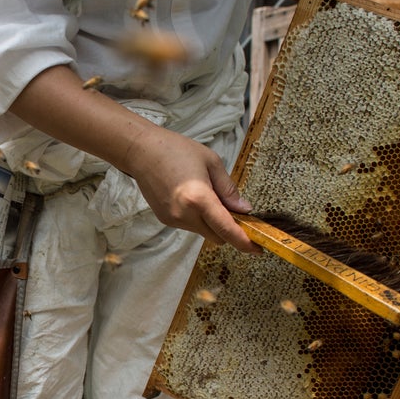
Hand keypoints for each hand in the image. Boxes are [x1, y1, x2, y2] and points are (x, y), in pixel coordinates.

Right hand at [122, 124, 259, 251]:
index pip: (226, 229)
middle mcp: (184, 214)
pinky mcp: (165, 219)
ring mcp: (172, 219)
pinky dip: (197, 219)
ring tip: (206, 196)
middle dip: (229, 230)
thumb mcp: (211, 162)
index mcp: (199, 199)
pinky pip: (189, 226)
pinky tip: (191, 198)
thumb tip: (244, 210)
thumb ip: (228, 190)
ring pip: (203, 232)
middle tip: (235, 213)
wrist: (141, 151)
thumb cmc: (176, 150)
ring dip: (211, 223)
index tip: (258, 249)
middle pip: (217, 237)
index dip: (245, 242)